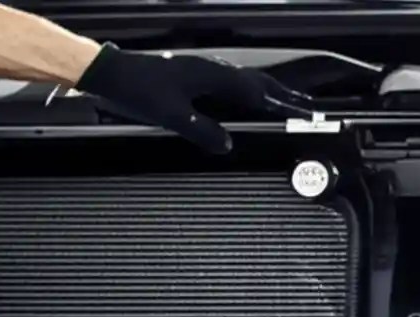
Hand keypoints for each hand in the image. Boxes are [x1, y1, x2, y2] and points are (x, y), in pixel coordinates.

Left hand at [74, 43, 312, 153]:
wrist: (113, 72)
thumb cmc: (140, 90)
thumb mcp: (173, 117)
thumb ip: (203, 131)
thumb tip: (227, 144)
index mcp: (214, 76)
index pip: (258, 93)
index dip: (283, 104)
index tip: (303, 112)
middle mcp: (213, 69)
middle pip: (259, 81)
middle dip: (284, 94)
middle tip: (306, 106)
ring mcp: (205, 69)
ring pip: (247, 79)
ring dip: (269, 90)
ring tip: (285, 100)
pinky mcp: (196, 72)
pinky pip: (233, 81)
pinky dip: (249, 90)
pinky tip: (247, 98)